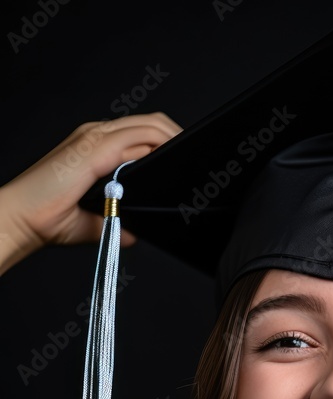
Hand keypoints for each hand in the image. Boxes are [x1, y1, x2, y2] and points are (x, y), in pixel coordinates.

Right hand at [0, 113, 180, 273]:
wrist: (23, 219)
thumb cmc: (50, 219)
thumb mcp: (96, 221)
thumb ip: (119, 222)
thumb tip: (138, 232)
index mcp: (95, 145)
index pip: (140, 131)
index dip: (167, 141)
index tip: (186, 161)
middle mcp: (95, 134)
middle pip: (150, 122)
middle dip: (178, 137)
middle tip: (199, 159)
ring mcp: (94, 138)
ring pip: (147, 125)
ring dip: (174, 139)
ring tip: (193, 158)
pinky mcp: (93, 149)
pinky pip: (136, 138)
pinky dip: (159, 144)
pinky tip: (174, 159)